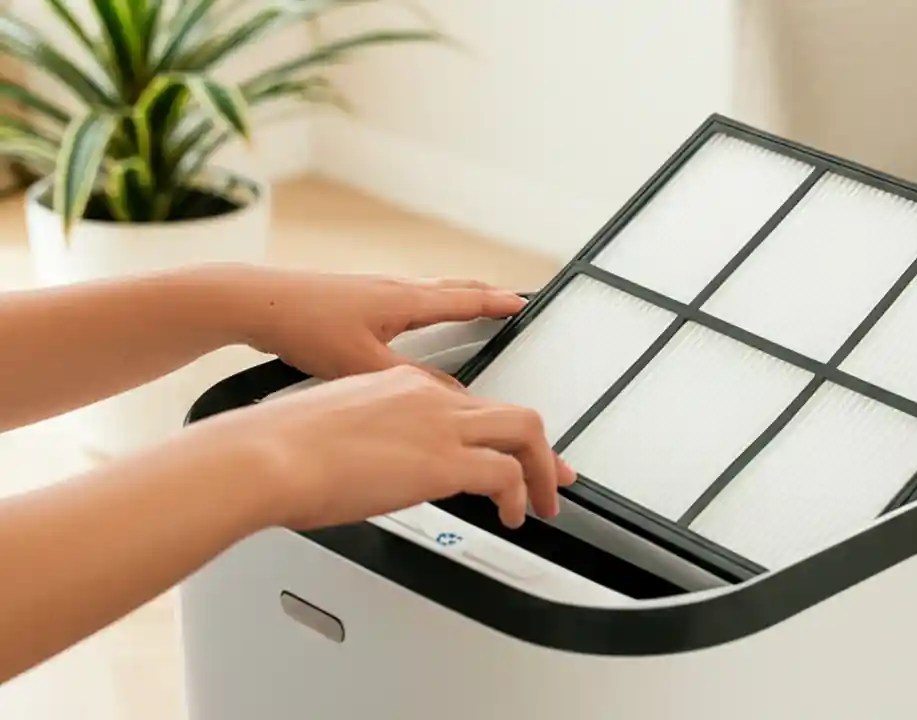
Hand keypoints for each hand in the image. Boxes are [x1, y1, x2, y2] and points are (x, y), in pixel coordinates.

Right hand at [188, 365, 573, 530]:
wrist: (265, 455)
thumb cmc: (279, 449)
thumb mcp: (334, 430)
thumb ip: (368, 440)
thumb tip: (375, 468)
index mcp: (400, 384)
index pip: (467, 404)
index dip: (494, 434)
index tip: (503, 452)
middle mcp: (428, 396)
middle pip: (512, 412)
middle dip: (540, 448)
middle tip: (551, 477)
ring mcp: (440, 425)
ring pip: (525, 432)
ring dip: (541, 473)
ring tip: (542, 503)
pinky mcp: (443, 461)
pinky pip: (506, 474)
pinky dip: (519, 496)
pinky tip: (512, 517)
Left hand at [201, 264, 526, 379]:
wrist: (253, 302)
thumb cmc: (304, 326)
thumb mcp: (365, 365)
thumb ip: (412, 384)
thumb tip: (452, 401)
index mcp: (407, 301)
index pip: (467, 301)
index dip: (499, 306)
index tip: (524, 306)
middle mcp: (395, 289)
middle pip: (454, 288)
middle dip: (486, 295)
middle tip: (509, 301)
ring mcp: (374, 290)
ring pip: (429, 290)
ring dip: (456, 297)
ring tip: (470, 307)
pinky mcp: (353, 298)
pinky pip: (406, 297)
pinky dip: (425, 304)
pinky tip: (410, 321)